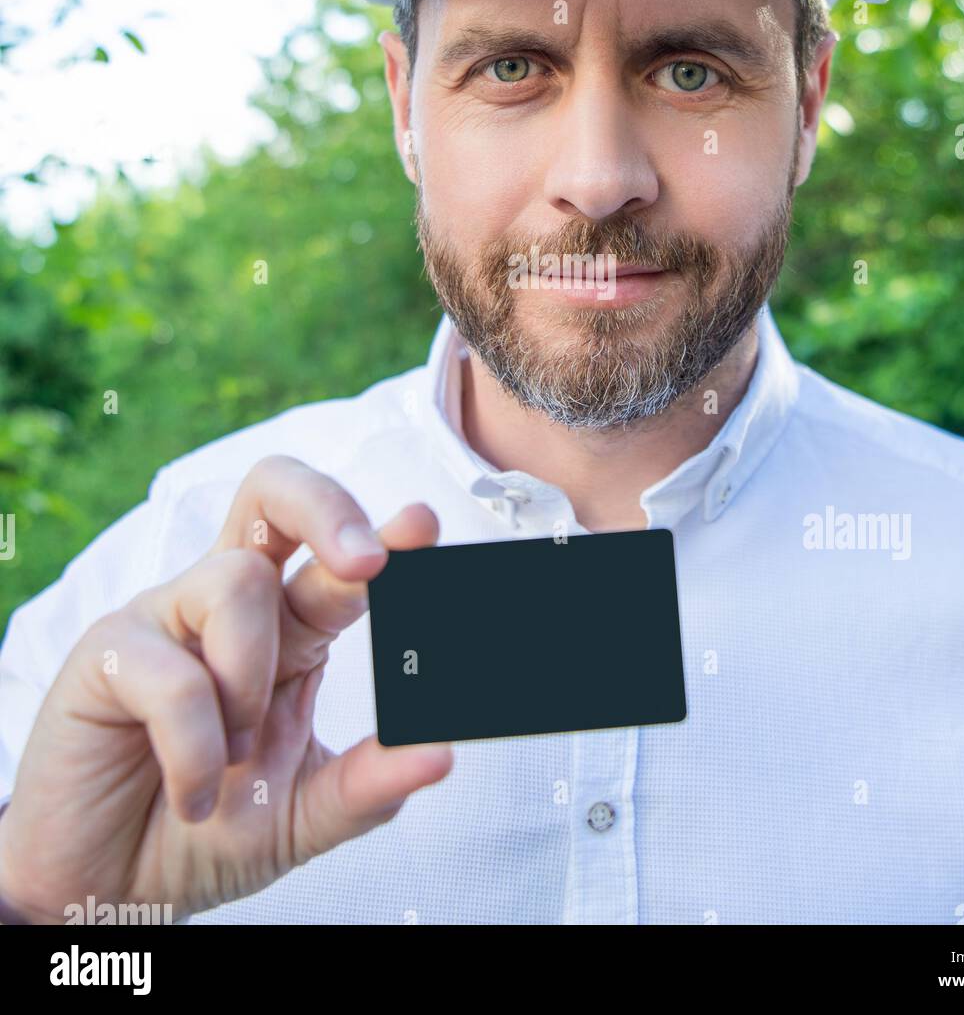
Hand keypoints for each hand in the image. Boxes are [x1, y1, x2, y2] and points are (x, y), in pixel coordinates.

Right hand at [0, 455, 451, 922]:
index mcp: (291, 628)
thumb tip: (440, 754)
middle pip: (275, 492)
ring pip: (236, 583)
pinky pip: (173, 674)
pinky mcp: (107, 653)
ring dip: (252, 679)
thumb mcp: (303, 815)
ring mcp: (168, 619)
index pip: (338, 558)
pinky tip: (194, 794)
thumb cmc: (209, 831)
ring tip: (239, 756)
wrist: (112, 886)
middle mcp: (231, 607)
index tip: (423, 524)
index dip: (385, 536)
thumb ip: (369, 785)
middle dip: (327, 507)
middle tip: (366, 563)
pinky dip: (198, 748)